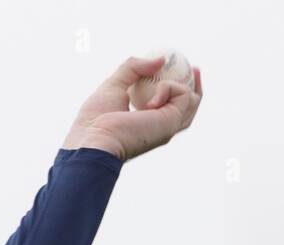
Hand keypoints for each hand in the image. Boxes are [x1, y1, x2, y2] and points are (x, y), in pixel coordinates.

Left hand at [61, 54, 202, 161]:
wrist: (93, 141)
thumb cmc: (95, 120)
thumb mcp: (113, 86)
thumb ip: (132, 69)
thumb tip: (159, 60)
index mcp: (146, 124)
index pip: (170, 107)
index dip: (177, 88)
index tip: (178, 69)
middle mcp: (160, 128)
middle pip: (189, 106)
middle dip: (195, 86)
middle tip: (195, 68)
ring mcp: (168, 126)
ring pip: (191, 101)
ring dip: (186, 83)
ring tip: (184, 72)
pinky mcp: (171, 122)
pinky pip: (183, 94)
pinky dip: (169, 87)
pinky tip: (149, 100)